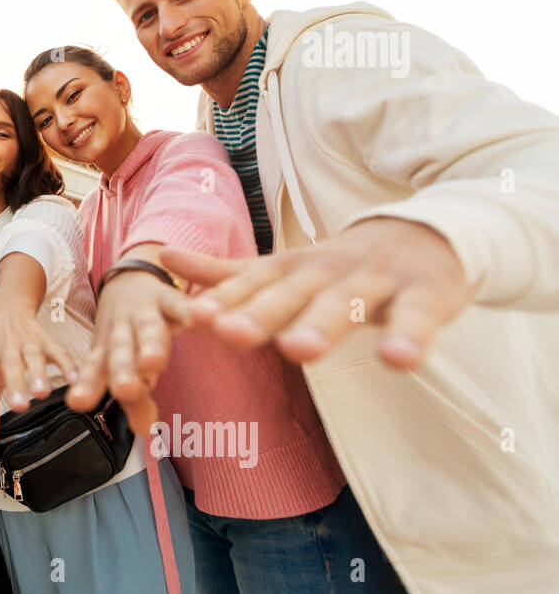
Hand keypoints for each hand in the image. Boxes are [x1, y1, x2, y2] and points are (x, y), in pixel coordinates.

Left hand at [0, 299, 77, 458]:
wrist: (8, 305)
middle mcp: (6, 347)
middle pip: (10, 365)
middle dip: (15, 384)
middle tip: (20, 405)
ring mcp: (27, 341)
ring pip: (33, 357)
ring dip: (38, 373)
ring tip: (43, 393)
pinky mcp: (47, 339)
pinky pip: (59, 351)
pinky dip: (68, 364)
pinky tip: (76, 380)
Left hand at [72, 267, 190, 436]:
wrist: (130, 278)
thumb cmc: (126, 333)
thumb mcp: (126, 365)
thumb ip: (136, 401)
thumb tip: (145, 433)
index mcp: (106, 352)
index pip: (95, 371)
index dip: (87, 386)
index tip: (77, 402)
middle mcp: (121, 333)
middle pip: (120, 352)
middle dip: (122, 371)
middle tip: (124, 390)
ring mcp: (144, 314)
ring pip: (147, 330)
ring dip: (150, 345)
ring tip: (152, 362)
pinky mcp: (167, 297)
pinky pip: (177, 304)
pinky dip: (185, 311)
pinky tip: (194, 322)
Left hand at [159, 217, 470, 368]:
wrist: (430, 233)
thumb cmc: (345, 265)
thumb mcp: (285, 267)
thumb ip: (229, 272)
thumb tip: (165, 258)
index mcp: (296, 267)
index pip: (254, 284)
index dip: (225, 299)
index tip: (194, 317)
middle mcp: (330, 270)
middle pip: (292, 294)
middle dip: (260, 313)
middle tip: (228, 334)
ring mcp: (379, 281)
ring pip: (348, 304)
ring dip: (322, 325)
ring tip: (298, 350)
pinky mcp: (427, 294)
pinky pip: (417, 317)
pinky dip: (410, 337)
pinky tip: (400, 361)